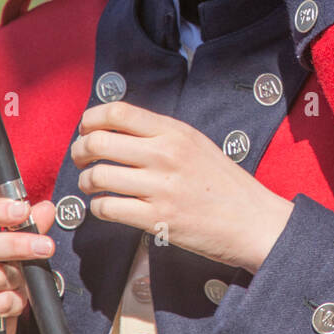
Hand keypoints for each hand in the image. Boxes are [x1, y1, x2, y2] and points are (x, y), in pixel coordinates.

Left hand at [71, 101, 293, 273]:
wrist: (253, 221)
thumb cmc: (225, 184)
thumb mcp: (197, 144)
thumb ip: (160, 134)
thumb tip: (116, 128)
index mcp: (175, 132)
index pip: (116, 112)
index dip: (90, 120)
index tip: (87, 131)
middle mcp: (165, 155)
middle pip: (98, 142)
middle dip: (79, 152)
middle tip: (82, 160)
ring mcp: (160, 188)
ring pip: (96, 177)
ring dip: (86, 182)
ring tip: (93, 186)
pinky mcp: (156, 219)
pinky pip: (107, 209)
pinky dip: (98, 208)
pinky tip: (107, 207)